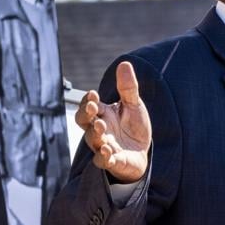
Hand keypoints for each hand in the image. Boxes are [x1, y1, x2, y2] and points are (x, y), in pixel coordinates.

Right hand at [76, 61, 151, 182]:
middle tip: (92, 107)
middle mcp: (98, 129)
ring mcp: (103, 145)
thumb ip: (128, 87)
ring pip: (91, 140)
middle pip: (83, 121)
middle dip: (85, 114)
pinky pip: (102, 161)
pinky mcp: (112, 161)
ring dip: (94, 133)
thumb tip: (124, 63)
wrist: (142, 152)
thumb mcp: (134, 105)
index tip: (93, 95)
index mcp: (102, 113)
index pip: (88, 105)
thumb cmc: (133, 127)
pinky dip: (102, 157)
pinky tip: (107, 150)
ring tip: (100, 126)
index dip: (87, 100)